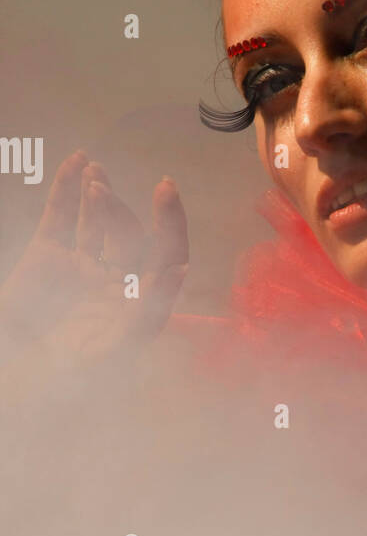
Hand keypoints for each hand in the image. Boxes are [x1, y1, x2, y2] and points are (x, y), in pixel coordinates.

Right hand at [0, 150, 188, 371]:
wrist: (18, 374)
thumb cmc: (70, 374)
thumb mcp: (114, 351)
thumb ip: (147, 313)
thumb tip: (179, 269)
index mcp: (139, 299)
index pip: (165, 253)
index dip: (170, 223)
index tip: (166, 191)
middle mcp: (116, 277)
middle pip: (128, 233)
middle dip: (118, 210)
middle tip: (103, 190)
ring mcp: (82, 263)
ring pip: (97, 220)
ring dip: (98, 194)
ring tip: (94, 175)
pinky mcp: (49, 254)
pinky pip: (61, 216)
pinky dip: (66, 188)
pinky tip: (77, 161)